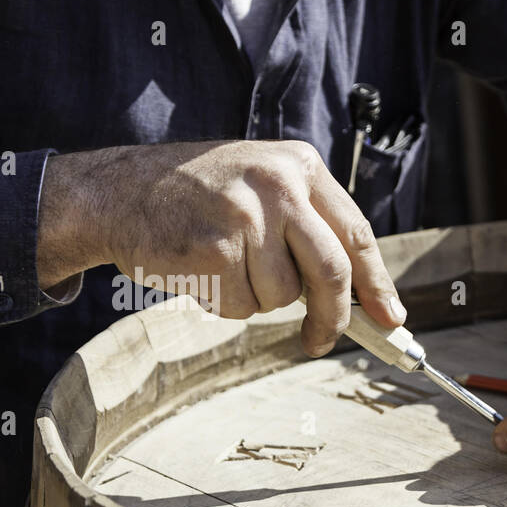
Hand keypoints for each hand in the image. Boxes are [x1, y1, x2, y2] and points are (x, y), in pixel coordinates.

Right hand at [37, 140, 404, 355]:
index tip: (392, 319)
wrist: (114, 192)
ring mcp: (246, 217)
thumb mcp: (262, 184)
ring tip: (224, 265)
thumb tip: (363, 298)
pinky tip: (201, 270)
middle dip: (333, 317)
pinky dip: (225, 303)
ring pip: (283, 296)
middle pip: (331, 272)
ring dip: (257, 298)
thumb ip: (311, 227)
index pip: (357, 233)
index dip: (377, 283)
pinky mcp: (214, 250)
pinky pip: (242, 306)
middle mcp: (278, 185)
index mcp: (299, 166)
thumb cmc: (198, 197)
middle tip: (321, 340)